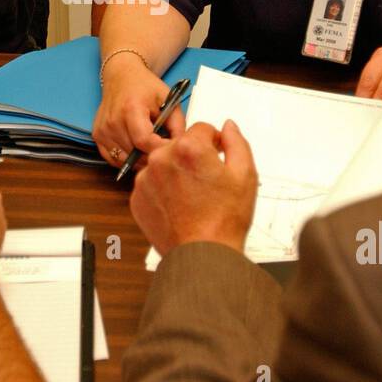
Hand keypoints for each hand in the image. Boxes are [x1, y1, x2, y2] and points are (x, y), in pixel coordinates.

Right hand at [91, 54, 184, 168]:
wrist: (121, 77)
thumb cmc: (145, 87)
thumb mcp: (168, 99)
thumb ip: (178, 124)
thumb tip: (180, 148)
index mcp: (131, 108)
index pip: (144, 141)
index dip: (160, 149)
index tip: (170, 148)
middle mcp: (112, 120)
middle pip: (134, 153)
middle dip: (152, 155)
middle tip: (162, 148)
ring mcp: (102, 130)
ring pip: (124, 160)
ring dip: (139, 159)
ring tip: (149, 146)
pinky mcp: (97, 136)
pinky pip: (113, 159)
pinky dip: (126, 158)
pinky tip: (135, 148)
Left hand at [130, 120, 257, 254]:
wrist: (202, 255)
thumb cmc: (224, 220)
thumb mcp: (245, 175)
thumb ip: (236, 143)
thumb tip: (228, 127)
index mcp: (188, 148)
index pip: (202, 128)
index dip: (214, 141)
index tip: (218, 156)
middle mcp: (161, 158)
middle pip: (180, 144)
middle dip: (193, 156)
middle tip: (207, 182)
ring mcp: (145, 179)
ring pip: (164, 163)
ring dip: (176, 171)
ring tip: (193, 196)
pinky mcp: (137, 197)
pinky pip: (151, 183)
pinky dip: (163, 190)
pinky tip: (179, 206)